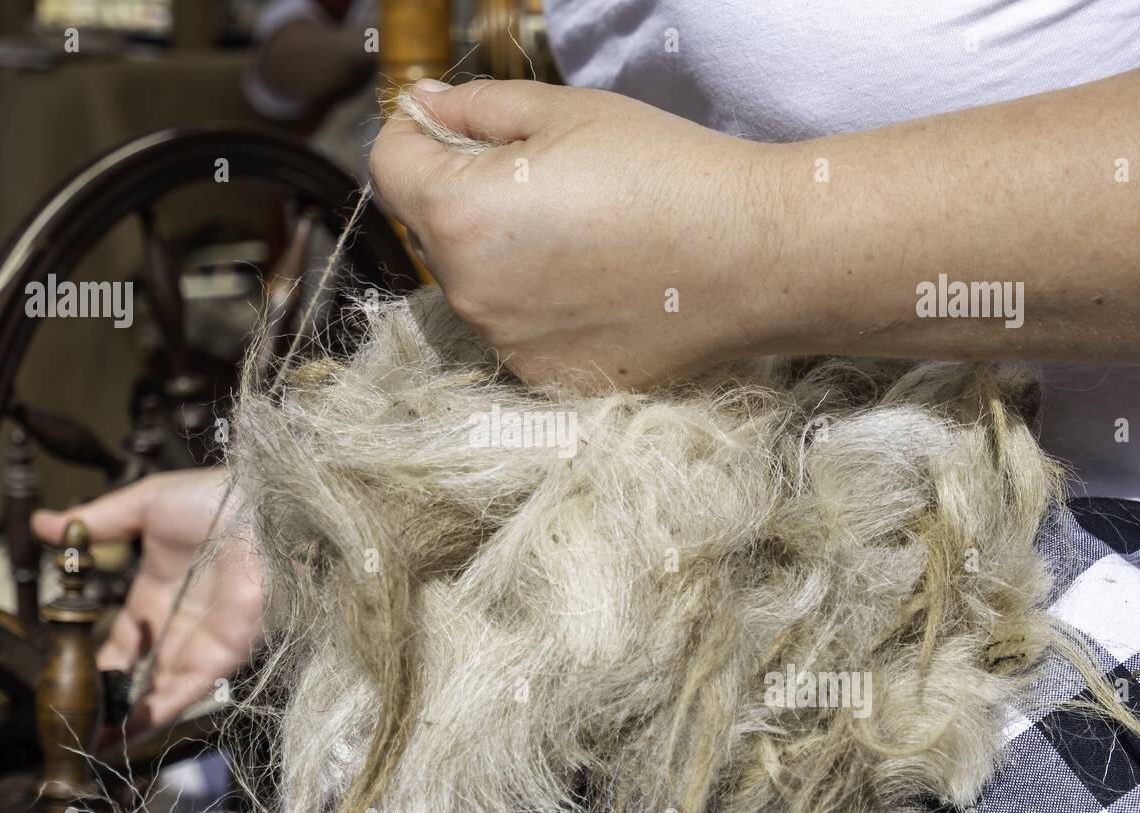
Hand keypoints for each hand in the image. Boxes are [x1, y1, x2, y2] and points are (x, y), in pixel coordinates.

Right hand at [32, 468, 262, 731]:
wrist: (265, 510)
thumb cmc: (216, 499)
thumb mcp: (146, 504)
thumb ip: (98, 522)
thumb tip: (42, 523)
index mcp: (159, 589)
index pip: (122, 636)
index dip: (95, 659)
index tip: (65, 680)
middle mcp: (181, 621)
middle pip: (139, 673)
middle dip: (109, 702)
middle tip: (72, 728)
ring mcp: (203, 640)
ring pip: (160, 691)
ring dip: (127, 720)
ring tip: (89, 747)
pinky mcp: (224, 654)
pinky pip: (186, 693)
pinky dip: (157, 716)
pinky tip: (124, 736)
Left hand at [369, 79, 797, 388]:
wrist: (752, 257)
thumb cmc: (665, 173)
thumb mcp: (566, 113)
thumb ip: (476, 108)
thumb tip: (422, 108)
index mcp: (460, 215)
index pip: (387, 165)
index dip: (417, 135)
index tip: (458, 129)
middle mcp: (467, 292)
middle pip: (432, 230)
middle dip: (467, 199)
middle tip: (549, 183)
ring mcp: (505, 345)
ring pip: (475, 284)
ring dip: (504, 258)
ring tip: (586, 238)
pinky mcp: (545, 379)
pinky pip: (516, 331)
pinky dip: (539, 307)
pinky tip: (599, 285)